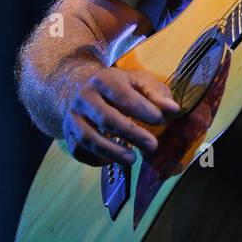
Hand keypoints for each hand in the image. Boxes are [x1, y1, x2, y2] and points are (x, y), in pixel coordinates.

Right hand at [60, 64, 180, 167]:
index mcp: (104, 80)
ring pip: (88, 138)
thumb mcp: (138, 82)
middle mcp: (85, 97)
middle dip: (131, 134)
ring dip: (112, 152)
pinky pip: (78, 150)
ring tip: (133, 160)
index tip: (161, 121)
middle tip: (152, 146)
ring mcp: (73, 117)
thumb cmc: (118, 86)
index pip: (124, 96)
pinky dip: (95, 159)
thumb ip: (157, 94)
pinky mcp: (68, 134)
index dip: (144, 110)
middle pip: (106, 119)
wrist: (78, 87)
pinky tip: (112, 161)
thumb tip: (173, 110)